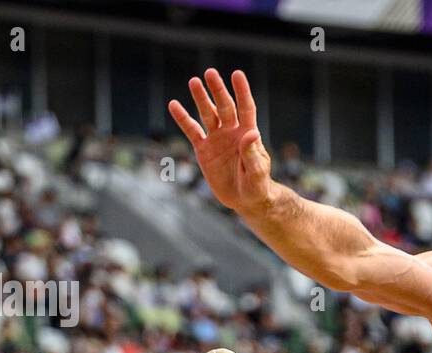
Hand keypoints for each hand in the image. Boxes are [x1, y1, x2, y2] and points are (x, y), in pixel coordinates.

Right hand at [167, 68, 272, 213]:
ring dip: (201, 98)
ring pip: (208, 114)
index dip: (242, 92)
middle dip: (217, 90)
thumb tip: (252, 133)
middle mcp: (232, 132)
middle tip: (209, 73)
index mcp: (248, 134)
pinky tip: (173, 105)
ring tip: (194, 81)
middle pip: (224, 107)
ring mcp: (217, 139)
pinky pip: (192, 131)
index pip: (245, 108)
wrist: (245, 199)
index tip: (237, 74)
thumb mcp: (258, 172)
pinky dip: (183, 118)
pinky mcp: (204, 150)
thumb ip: (253, 154)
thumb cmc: (257, 186)